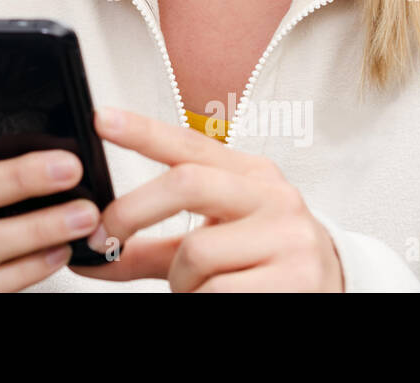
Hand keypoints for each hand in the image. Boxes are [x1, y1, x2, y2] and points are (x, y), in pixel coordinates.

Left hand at [68, 107, 343, 291]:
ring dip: (179, 282)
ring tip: (199, 289)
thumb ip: (149, 245)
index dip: (143, 130)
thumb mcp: (211, 242)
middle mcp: (273, 196)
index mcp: (250, 175)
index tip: (102, 118)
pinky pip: (216, 292)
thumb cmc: (262, 265)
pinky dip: (201, 301)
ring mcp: (288, 237)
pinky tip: (224, 298)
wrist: (330, 295)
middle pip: (185, 183)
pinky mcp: (295, 280)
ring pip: (195, 252)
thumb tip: (89, 255)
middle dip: (132, 212)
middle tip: (106, 237)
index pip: (189, 144)